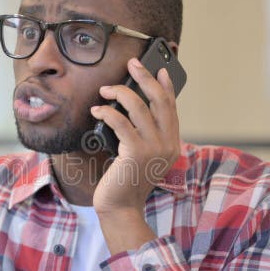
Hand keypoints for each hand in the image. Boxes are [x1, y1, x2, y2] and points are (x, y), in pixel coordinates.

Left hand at [90, 58, 180, 239]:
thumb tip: (132, 105)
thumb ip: (145, 134)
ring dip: (121, 92)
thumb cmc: (126, 180)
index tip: (160, 69)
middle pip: (159, 100)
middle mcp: (167, 143)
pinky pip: (121, 122)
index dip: (166, 86)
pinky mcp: (136, 153)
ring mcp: (154, 148)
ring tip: (105, 88)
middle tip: (132, 63)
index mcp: (172, 143)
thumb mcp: (142, 155)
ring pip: (139, 106)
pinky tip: (97, 110)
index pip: (172, 107)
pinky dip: (107, 112)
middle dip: (145, 77)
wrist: (121, 207)